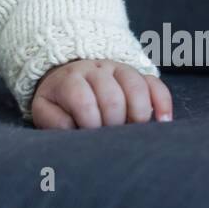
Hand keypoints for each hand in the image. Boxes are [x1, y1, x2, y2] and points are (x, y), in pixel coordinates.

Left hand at [31, 59, 172, 128]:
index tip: (91, 135)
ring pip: (136, 85)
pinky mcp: (139, 75)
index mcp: (71, 79)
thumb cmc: (60, 100)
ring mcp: (120, 70)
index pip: (82, 98)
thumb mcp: (45, 108)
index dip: (89, 121)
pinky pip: (156, 84)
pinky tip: (163, 121)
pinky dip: (162, 103)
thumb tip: (72, 129)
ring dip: (138, 113)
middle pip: (111, 95)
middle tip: (111, 137)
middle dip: (114, 121)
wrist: (71, 74)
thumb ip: (53, 120)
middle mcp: (97, 70)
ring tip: (135, 131)